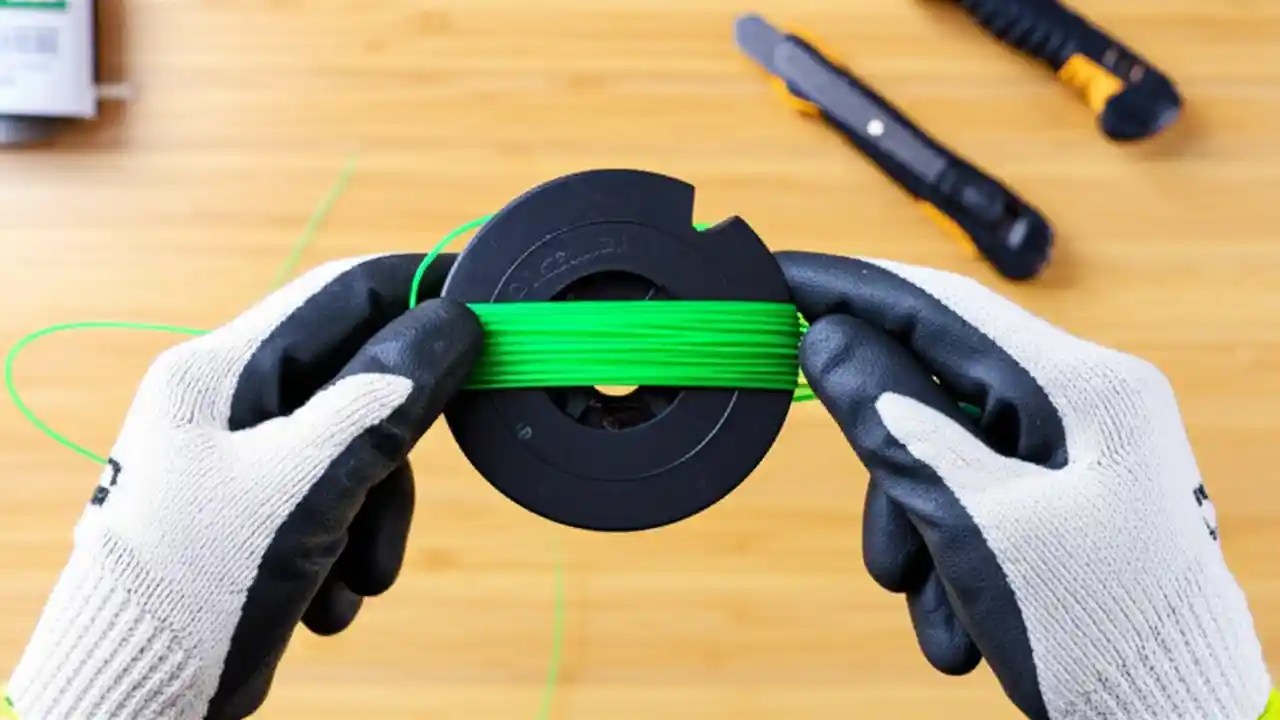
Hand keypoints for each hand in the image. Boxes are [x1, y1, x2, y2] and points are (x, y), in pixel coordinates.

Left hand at [7, 255, 481, 719]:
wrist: (135, 696)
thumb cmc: (203, 579)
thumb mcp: (307, 482)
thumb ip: (381, 398)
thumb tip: (453, 323)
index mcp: (222, 370)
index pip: (343, 293)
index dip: (421, 290)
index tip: (489, 307)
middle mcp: (227, 403)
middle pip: (356, 381)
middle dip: (396, 444)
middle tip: (434, 465)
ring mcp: (238, 459)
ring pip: (351, 452)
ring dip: (374, 517)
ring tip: (362, 578)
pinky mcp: (251, 514)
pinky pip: (330, 503)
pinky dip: (345, 550)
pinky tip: (328, 601)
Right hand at [779, 252, 1273, 719]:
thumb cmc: (1100, 629)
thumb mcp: (977, 522)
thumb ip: (896, 423)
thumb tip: (828, 339)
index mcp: (1084, 387)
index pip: (939, 306)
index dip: (848, 287)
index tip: (778, 276)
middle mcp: (1088, 406)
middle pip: (939, 397)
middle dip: (898, 484)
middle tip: (888, 557)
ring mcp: (1083, 454)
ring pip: (951, 460)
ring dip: (923, 538)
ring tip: (939, 617)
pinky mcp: (1073, 499)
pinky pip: (980, 502)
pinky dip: (954, 559)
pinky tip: (962, 627)